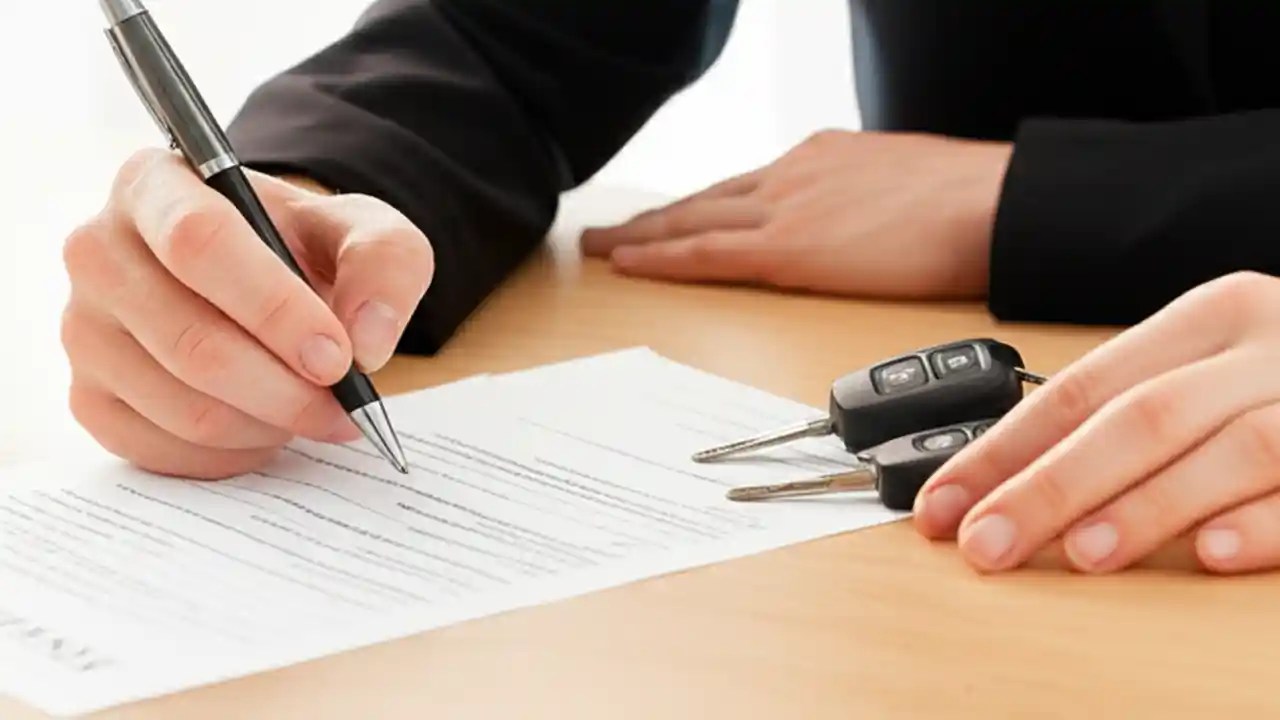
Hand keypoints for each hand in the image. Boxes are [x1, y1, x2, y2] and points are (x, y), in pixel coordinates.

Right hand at [60, 149, 432, 479]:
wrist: (265, 284)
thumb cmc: (304, 249)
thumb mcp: (364, 232)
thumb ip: (385, 264)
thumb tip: (367, 341)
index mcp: (156, 184)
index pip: (198, 242)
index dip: (273, 309)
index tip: (336, 356)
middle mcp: (98, 251)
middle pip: (191, 342)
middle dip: (286, 390)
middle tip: (346, 407)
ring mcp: (83, 329)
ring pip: (183, 407)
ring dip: (269, 425)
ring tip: (313, 410)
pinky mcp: (89, 396)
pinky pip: (163, 450)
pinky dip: (234, 455)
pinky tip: (268, 427)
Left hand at [581, 130, 1011, 298]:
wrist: (989, 203)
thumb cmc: (966, 200)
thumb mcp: (902, 183)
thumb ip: (864, 203)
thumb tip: (860, 226)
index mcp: (821, 160)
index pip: (743, 188)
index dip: (700, 206)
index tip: (671, 216)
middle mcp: (791, 175)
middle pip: (704, 200)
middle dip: (654, 218)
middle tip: (609, 231)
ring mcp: (784, 207)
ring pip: (691, 221)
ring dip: (642, 236)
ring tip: (601, 248)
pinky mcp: (786, 247)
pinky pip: (705, 252)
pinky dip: (661, 258)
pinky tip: (629, 264)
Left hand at [913, 271, 1279, 573]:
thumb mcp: (1214, 365)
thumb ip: (1130, 408)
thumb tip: (1007, 476)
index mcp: (1210, 316)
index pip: (1081, 386)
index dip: (1003, 449)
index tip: (943, 503)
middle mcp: (1266, 344)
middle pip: (1137, 418)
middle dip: (1049, 488)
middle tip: (984, 544)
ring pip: (1222, 451)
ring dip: (1145, 507)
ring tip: (1081, 555)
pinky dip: (1259, 525)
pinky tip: (1207, 556)